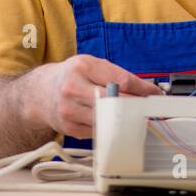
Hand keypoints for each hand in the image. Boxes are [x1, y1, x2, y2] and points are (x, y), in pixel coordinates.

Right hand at [26, 54, 160, 139]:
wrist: (39, 92)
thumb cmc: (71, 76)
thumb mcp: (91, 64)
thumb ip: (116, 74)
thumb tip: (145, 89)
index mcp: (82, 66)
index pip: (121, 80)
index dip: (143, 89)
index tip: (156, 93)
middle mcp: (73, 88)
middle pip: (116, 101)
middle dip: (136, 106)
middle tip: (150, 108)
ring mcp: (69, 110)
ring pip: (108, 119)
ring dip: (125, 119)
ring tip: (135, 116)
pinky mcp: (69, 128)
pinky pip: (98, 131)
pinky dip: (109, 126)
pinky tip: (112, 121)